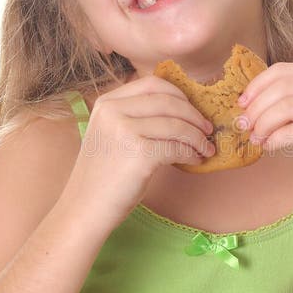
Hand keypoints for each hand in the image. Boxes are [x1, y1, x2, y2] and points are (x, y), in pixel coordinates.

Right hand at [65, 76, 214, 221]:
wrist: (85, 208)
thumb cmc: (103, 176)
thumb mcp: (111, 134)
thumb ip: (135, 116)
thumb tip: (181, 108)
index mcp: (107, 103)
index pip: (152, 84)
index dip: (179, 95)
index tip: (192, 110)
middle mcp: (113, 112)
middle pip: (168, 101)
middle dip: (194, 115)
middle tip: (207, 129)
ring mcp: (125, 131)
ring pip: (177, 125)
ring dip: (198, 138)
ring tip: (205, 148)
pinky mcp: (139, 154)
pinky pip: (177, 148)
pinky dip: (192, 154)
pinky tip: (195, 160)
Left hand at [237, 63, 292, 190]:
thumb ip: (287, 100)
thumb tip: (246, 101)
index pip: (283, 70)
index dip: (257, 85)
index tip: (242, 103)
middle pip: (282, 87)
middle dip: (256, 107)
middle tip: (243, 123)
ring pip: (285, 107)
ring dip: (263, 124)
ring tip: (255, 137)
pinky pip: (291, 131)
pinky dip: (274, 139)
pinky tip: (268, 146)